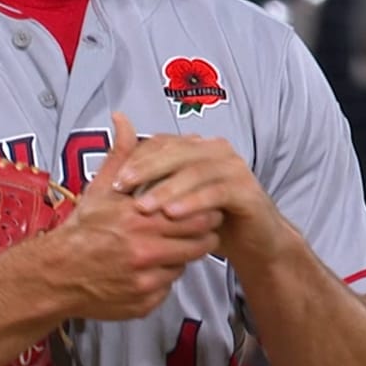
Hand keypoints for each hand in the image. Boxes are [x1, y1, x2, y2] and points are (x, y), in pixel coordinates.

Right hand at [47, 113, 220, 319]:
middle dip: (201, 233)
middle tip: (193, 227)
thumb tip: (123, 118)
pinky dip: (163, 278)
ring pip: (186, 265)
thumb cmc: (81, 229)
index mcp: (138, 218)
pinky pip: (168, 288)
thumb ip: (120, 155)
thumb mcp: (99, 189)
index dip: (201, 210)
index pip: (196, 214)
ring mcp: (146, 280)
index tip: (198, 206)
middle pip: (200, 242)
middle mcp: (145, 250)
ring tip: (168, 246)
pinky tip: (147, 268)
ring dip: (182, 256)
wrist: (54, 275)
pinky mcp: (144, 302)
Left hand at [109, 121, 291, 265]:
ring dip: (166, 189)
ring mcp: (234, 167)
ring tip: (143, 207)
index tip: (113, 180)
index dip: (136, 158)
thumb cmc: (207, 218)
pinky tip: (173, 215)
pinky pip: (216, 193)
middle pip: (176, 153)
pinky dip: (193, 203)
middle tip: (122, 187)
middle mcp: (217, 150)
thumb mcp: (173, 196)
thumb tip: (117, 123)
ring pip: (194, 172)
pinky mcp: (247, 190)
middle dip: (145, 170)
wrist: (252, 242)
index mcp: (197, 146)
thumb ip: (147, 170)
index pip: (162, 143)